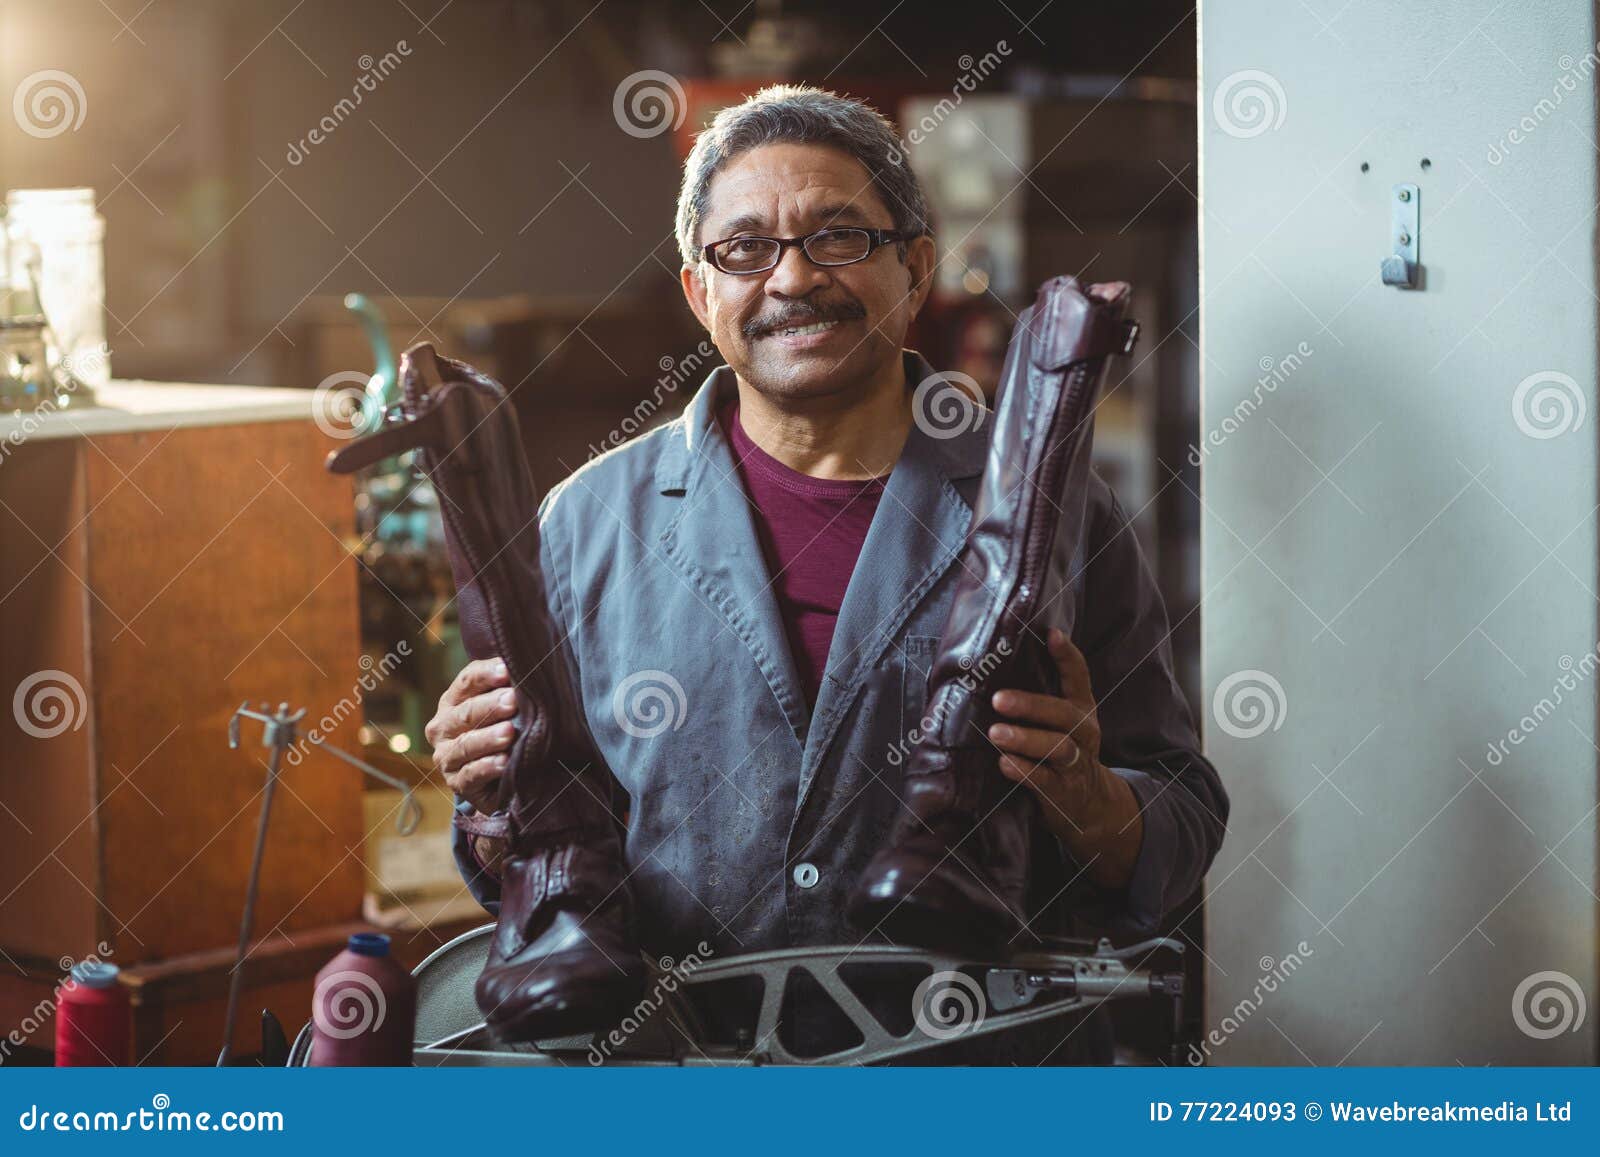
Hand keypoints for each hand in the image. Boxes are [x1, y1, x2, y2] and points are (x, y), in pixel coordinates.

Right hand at [424, 657, 518, 813]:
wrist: (496, 777)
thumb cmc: (502, 729)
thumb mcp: (503, 706)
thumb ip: (507, 686)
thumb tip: (525, 665)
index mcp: (453, 701)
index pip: (466, 682)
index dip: (486, 675)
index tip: (507, 671)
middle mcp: (443, 727)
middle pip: (465, 712)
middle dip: (490, 706)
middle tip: (513, 701)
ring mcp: (446, 756)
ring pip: (465, 744)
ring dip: (488, 738)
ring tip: (509, 733)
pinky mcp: (457, 783)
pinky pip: (470, 775)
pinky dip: (487, 768)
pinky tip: (505, 762)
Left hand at [987, 627, 1142, 888]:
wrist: (1090, 806)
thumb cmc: (1063, 751)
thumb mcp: (1061, 722)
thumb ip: (1038, 698)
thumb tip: (993, 663)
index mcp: (1081, 709)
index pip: (1079, 677)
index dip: (1067, 655)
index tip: (1051, 634)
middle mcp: (1084, 733)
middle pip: (1064, 714)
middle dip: (1032, 705)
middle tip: (998, 700)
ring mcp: (1077, 763)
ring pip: (1058, 748)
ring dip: (1026, 740)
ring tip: (996, 733)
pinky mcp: (1064, 792)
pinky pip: (1046, 781)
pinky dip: (1025, 772)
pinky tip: (1004, 764)